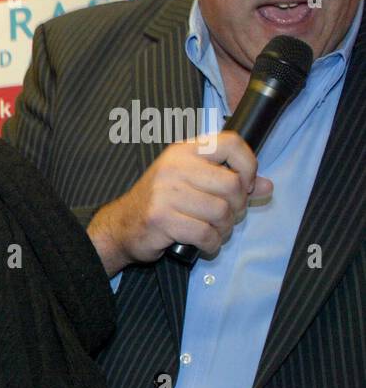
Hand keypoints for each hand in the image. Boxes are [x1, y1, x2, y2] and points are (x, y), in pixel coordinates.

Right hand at [88, 131, 271, 274]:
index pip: (231, 143)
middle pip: (232, 186)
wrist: (121, 226)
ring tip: (213, 231)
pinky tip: (204, 243)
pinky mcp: (161, 219)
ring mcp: (165, 193)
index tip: (245, 183)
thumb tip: (267, 187)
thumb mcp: (193, 183)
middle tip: (226, 216)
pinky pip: (205, 234)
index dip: (248, 165)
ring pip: (221, 213)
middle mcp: (174, 167)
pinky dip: (211, 244)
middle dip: (237, 207)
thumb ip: (231, 182)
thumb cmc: (161, 203)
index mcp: (184, 151)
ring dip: (224, 229)